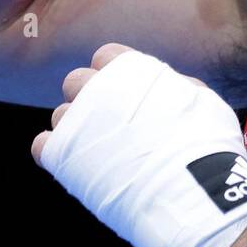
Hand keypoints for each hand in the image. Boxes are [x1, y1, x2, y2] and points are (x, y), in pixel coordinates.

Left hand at [30, 42, 205, 163]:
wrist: (186, 190)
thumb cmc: (204, 146)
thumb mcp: (202, 100)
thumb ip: (174, 86)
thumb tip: (167, 87)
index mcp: (129, 70)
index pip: (106, 56)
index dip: (114, 75)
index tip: (127, 96)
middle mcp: (97, 89)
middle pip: (75, 81)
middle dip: (89, 99)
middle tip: (111, 126)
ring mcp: (76, 121)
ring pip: (60, 115)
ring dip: (75, 129)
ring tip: (101, 155)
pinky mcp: (61, 155)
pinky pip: (43, 145)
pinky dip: (56, 153)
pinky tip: (80, 167)